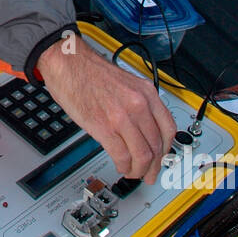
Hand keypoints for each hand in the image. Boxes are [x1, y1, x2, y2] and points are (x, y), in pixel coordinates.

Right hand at [37, 35, 176, 183]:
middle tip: (150, 173)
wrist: (68, 63)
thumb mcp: (126, 83)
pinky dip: (124, 166)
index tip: (162, 157)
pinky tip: (121, 166)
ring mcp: (122, 116)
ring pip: (142, 155)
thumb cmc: (90, 72)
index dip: (166, 149)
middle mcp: (139, 104)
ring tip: (133, 172)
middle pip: (156, 145)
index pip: (169, 128)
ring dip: (139, 170)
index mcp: (147, 92)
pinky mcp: (104, 127)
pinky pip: (122, 156)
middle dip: (154, 165)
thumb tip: (143, 128)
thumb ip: (138, 104)